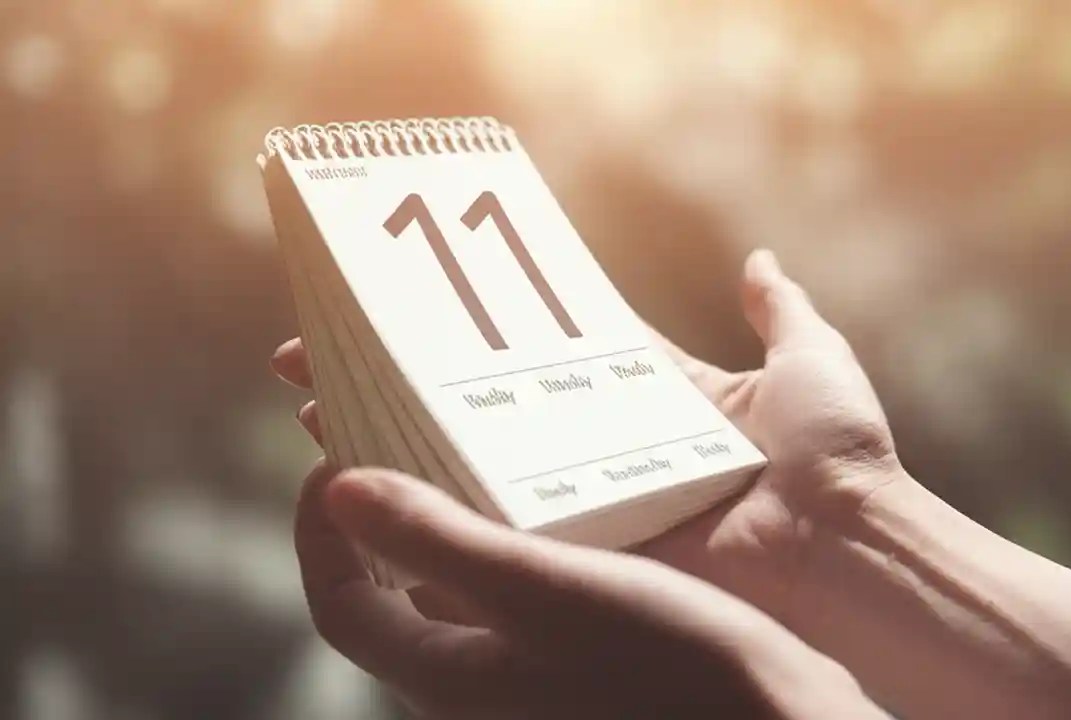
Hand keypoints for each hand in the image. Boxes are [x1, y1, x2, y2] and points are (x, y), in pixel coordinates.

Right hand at [273, 249, 903, 627]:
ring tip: (313, 399)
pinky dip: (419, 502)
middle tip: (325, 350)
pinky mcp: (574, 546)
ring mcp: (580, 498)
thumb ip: (777, 310)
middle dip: (404, 377)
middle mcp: (598, 449)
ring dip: (387, 430)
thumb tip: (758, 259)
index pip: (536, 353)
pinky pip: (484, 521)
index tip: (411, 302)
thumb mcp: (810, 359)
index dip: (475, 329)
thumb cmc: (836, 457)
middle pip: (482, 405)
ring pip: (465, 461)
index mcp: (646, 398)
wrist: (845, 546)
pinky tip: (350, 474)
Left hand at [293, 462, 882, 717]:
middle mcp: (485, 684)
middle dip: (387, 513)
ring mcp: (540, 677)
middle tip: (400, 435)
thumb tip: (337, 491)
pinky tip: (557, 491)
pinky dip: (520, 537)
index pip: (342, 604)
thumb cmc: (660, 662)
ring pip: (467, 586)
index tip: (331, 458)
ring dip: (456, 516)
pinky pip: (529, 591)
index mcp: (449, 678)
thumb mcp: (538, 589)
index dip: (317, 532)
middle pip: (398, 592)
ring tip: (473, 444)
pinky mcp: (592, 662)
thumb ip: (434, 541)